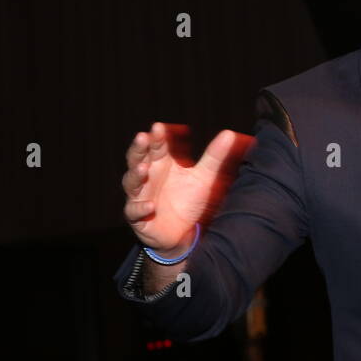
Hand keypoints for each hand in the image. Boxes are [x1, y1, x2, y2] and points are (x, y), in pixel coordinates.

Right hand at [120, 122, 252, 257]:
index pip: (156, 147)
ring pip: (132, 183)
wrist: (184, 233)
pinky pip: (134, 211)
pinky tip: (150, 205)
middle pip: (137, 159)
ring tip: (143, 168)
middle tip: (142, 137)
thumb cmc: (188, 200)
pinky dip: (140, 207)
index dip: (156, 137)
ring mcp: (140, 196)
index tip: (159, 127)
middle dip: (139, 149)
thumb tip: (229, 133)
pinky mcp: (138, 217)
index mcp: (161, 164)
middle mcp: (148, 177)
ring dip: (136, 175)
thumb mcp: (204, 177)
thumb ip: (214, 156)